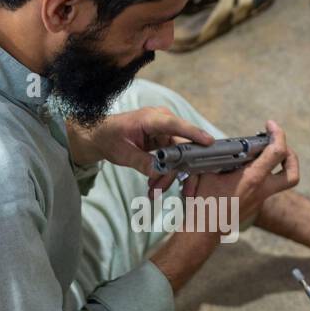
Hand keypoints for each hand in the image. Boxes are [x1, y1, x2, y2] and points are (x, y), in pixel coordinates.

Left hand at [66, 107, 213, 190]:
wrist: (100, 137)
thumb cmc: (109, 137)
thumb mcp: (122, 152)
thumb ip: (141, 161)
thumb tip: (157, 172)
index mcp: (152, 118)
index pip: (177, 125)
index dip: (194, 134)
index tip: (209, 143)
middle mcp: (163, 123)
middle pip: (183, 147)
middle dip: (179, 170)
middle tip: (175, 189)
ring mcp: (165, 133)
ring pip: (178, 158)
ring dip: (169, 177)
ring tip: (154, 191)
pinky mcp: (164, 143)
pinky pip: (172, 160)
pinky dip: (165, 174)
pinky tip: (155, 186)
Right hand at [193, 120, 298, 223]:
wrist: (204, 230)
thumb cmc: (204, 203)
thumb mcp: (208, 174)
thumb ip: (219, 158)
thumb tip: (219, 147)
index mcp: (252, 178)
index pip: (277, 151)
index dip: (278, 133)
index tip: (270, 125)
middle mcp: (261, 190)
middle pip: (292, 173)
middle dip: (291, 156)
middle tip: (278, 145)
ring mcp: (260, 200)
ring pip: (281, 181)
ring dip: (279, 166)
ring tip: (265, 155)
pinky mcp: (255, 205)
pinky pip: (266, 187)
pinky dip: (261, 175)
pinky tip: (245, 171)